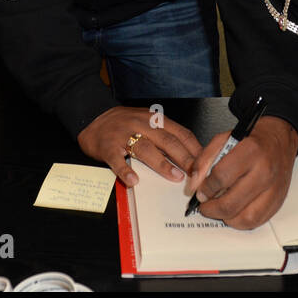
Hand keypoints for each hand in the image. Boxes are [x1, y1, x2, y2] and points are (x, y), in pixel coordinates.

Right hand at [77, 106, 200, 186]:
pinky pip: (117, 159)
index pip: (180, 133)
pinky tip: (134, 180)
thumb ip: (165, 136)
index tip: (205, 164)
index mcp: (155, 120)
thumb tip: (189, 156)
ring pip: (146, 148)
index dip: (194, 149)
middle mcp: (142, 124)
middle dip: (185, 158)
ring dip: (162, 164)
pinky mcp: (107, 146)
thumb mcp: (147, 123)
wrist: (92, 117)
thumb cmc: (123, 123)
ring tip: (174, 176)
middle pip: (168, 141)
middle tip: (197, 174)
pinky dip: (126, 170)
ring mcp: (124, 135)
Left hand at [185, 116, 297, 229]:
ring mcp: (274, 188)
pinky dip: (242, 221)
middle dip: (211, 209)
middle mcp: (264, 171)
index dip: (206, 188)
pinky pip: (258, 221)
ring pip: (245, 218)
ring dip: (227, 218)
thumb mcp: (224, 139)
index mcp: (251, 151)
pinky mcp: (278, 200)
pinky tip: (235, 211)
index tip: (200, 192)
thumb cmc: (252, 139)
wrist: (278, 140)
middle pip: (231, 203)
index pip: (221, 177)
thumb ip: (205, 160)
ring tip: (219, 210)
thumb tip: (195, 183)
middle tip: (205, 206)